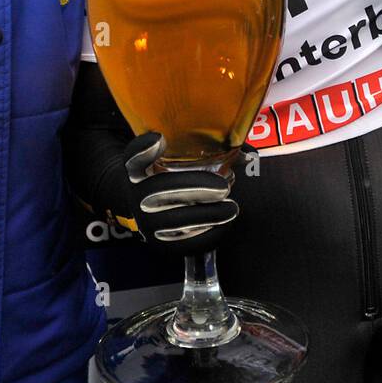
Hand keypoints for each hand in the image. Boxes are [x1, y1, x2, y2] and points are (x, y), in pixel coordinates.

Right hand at [122, 133, 237, 254]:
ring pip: (174, 220)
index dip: (144, 148)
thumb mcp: (167, 160)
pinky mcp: (158, 243)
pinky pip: (182, 243)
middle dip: (194, 187)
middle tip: (223, 187)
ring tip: (230, 209)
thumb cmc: (163, 178)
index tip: (160, 139)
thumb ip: (196, 150)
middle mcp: (136, 195)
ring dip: (206, 215)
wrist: (140, 208)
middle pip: (160, 190)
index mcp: (136, 170)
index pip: (134, 156)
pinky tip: (222, 226)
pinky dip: (205, 236)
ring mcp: (145, 221)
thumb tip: (247, 155)